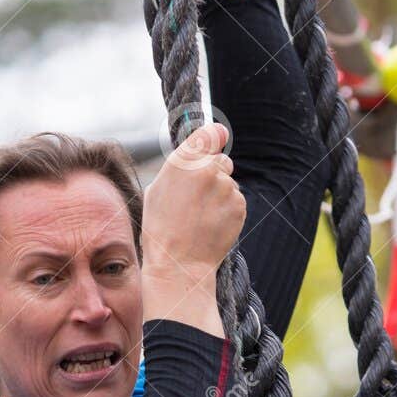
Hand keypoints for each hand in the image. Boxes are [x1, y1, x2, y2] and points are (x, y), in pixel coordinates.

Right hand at [140, 123, 243, 336]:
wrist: (179, 264)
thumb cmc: (161, 228)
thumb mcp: (157, 189)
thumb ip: (181, 164)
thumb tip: (202, 146)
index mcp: (183, 161)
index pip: (210, 132)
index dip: (213, 136)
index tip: (216, 138)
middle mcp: (207, 169)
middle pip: (221, 160)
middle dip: (213, 172)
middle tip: (196, 197)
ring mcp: (226, 187)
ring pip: (228, 182)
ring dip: (219, 194)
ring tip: (201, 216)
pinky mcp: (239, 205)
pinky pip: (236, 199)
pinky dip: (227, 209)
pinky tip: (211, 223)